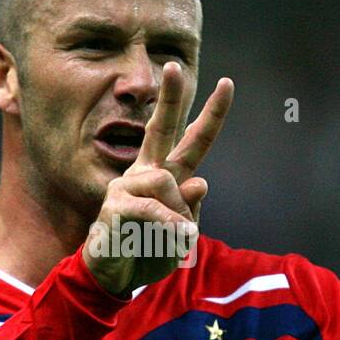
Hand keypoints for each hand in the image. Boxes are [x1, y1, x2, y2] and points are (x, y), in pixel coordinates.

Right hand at [83, 62, 234, 296]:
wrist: (112, 275)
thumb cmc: (147, 252)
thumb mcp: (181, 235)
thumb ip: (192, 211)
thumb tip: (199, 183)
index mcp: (167, 176)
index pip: (192, 141)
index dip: (211, 114)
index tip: (227, 83)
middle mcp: (147, 172)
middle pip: (161, 128)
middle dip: (169, 96)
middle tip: (171, 65)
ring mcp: (129, 185)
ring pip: (169, 182)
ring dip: (179, 217)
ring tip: (170, 239)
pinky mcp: (116, 203)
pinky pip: (155, 209)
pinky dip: (169, 226)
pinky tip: (175, 238)